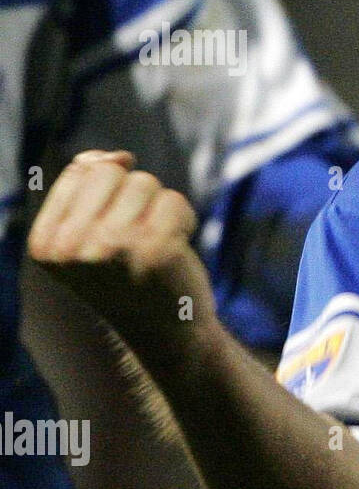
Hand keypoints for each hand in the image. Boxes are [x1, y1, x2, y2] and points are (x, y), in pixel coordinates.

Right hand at [27, 149, 216, 354]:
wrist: (164, 332)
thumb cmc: (128, 275)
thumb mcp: (89, 234)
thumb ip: (89, 186)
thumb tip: (115, 157)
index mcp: (45, 243)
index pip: (80, 171)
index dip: (109, 187)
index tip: (114, 228)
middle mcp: (72, 247)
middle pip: (112, 171)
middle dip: (134, 194)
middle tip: (137, 237)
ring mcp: (112, 248)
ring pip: (145, 182)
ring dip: (159, 207)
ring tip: (154, 244)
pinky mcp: (155, 250)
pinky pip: (174, 201)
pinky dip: (183, 218)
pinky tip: (175, 250)